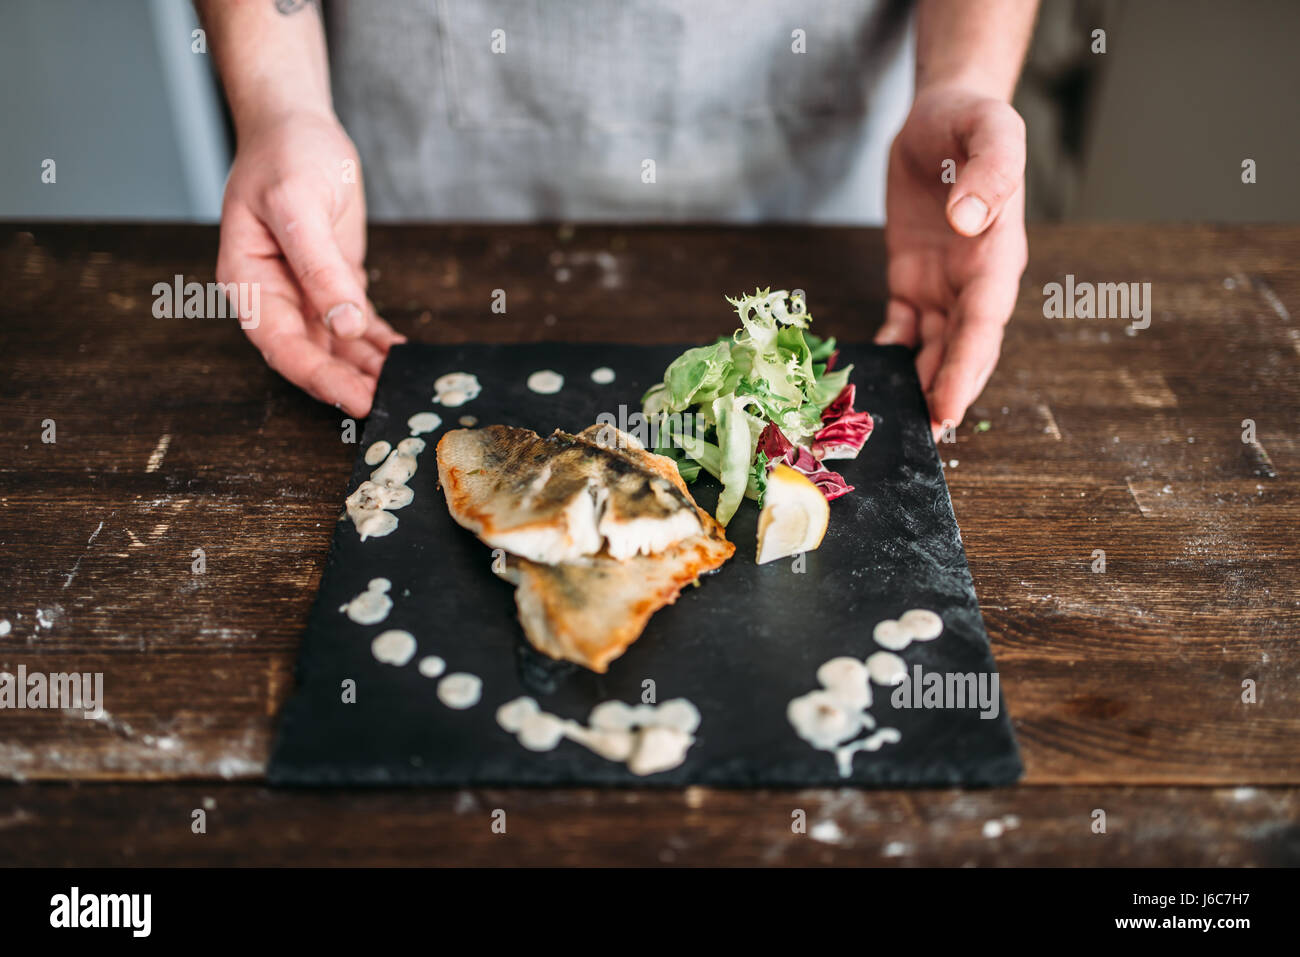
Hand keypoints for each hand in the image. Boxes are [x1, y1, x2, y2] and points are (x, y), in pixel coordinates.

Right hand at [216, 111, 403, 416]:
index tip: (355, 400)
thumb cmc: (284, 155)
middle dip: (348, 382)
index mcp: (249, 282)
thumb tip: (345, 324)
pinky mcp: (335, 283)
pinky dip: (378, 343)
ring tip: (402, 387)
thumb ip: (320, 268)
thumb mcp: (299, 206)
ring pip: (336, 346)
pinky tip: (403, 358)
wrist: (296, 125)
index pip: (282, 346)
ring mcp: (305, 292)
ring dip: (367, 368)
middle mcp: (275, 295)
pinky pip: (356, 325)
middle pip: (310, 355)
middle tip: (388, 405)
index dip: (319, 377)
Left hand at [878, 83, 1027, 438]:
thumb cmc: (972, 122)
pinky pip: (901, 329)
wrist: (943, 116)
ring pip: (932, 351)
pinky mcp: (911, 282)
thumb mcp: (989, 131)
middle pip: (962, 350)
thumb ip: (990, 175)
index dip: (967, 369)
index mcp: (995, 256)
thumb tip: (968, 221)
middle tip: (924, 440)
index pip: (983, 324)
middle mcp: (972, 282)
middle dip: (945, 394)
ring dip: (918, 387)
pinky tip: (868, 381)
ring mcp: (942, 287)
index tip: (947, 407)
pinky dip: (888, 356)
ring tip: (895, 427)